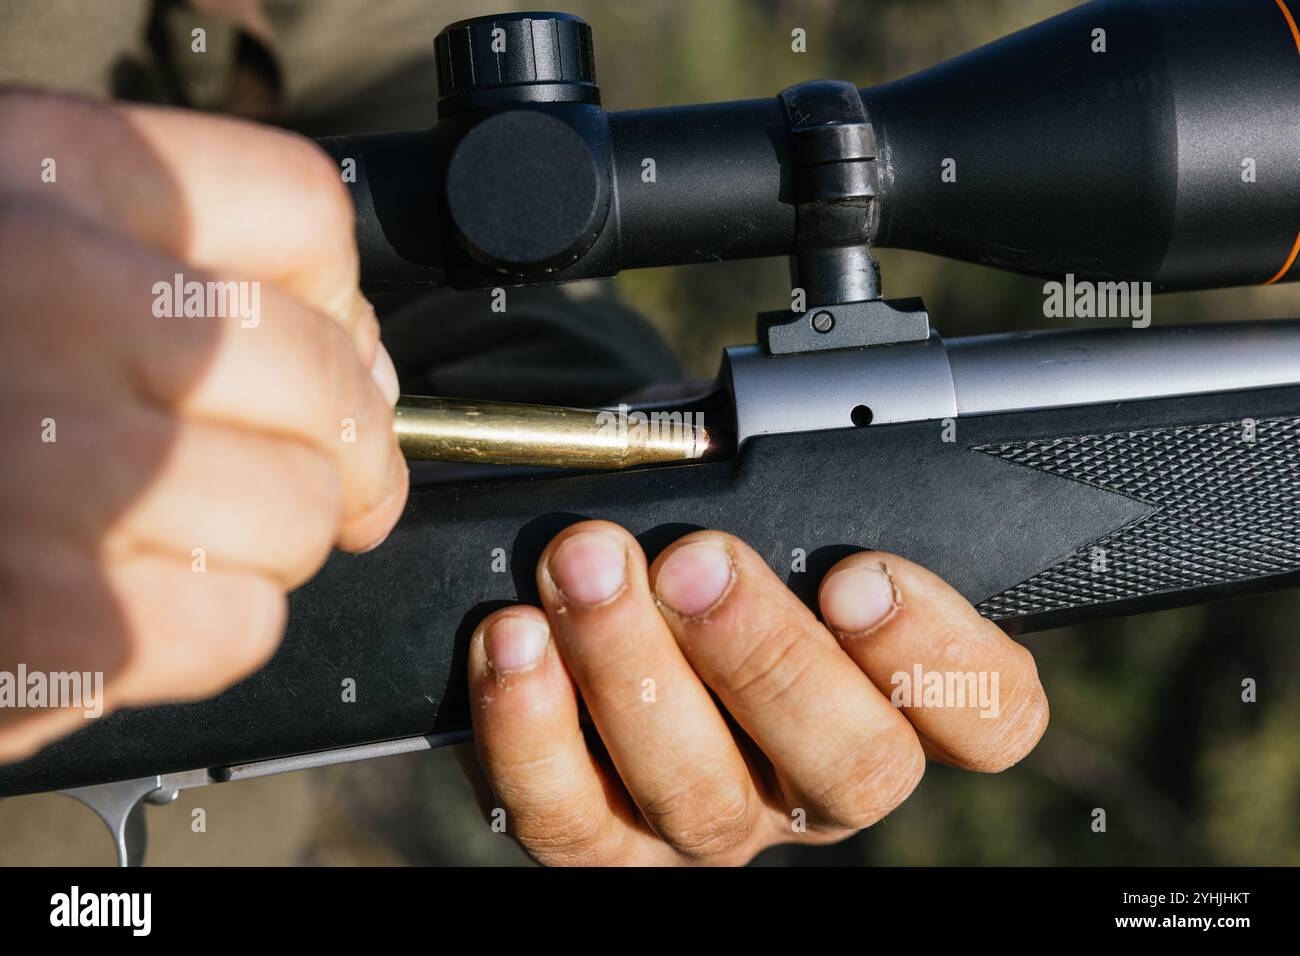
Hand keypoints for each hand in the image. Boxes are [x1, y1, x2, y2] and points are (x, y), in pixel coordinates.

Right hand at [0, 91, 406, 759]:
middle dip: (346, 446)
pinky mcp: (51, 617)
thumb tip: (357, 351)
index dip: (342, 299)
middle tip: (319, 476)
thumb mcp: (7, 246)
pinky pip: (239, 624)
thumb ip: (159, 264)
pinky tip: (132, 603)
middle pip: (326, 378)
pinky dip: (209, 632)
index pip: (301, 211)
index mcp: (37, 174)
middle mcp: (49, 296)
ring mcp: (53, 461)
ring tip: (183, 535)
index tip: (336, 352)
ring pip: (299, 509)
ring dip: (268, 542)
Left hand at [460, 520, 1049, 864]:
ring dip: (635, 672)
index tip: (859, 570)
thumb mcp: (754, 486)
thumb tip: (745, 451)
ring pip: (702, 797)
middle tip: (696, 560)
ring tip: (585, 568)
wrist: (590, 569)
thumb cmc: (695, 525)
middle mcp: (814, 782)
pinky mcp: (602, 845)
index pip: (988, 719)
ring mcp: (713, 824)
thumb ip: (780, 482)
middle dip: (768, 654)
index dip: (939, 654)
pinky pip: (570, 820)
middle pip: (849, 768)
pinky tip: (514, 637)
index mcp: (891, 697)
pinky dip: (532, 727)